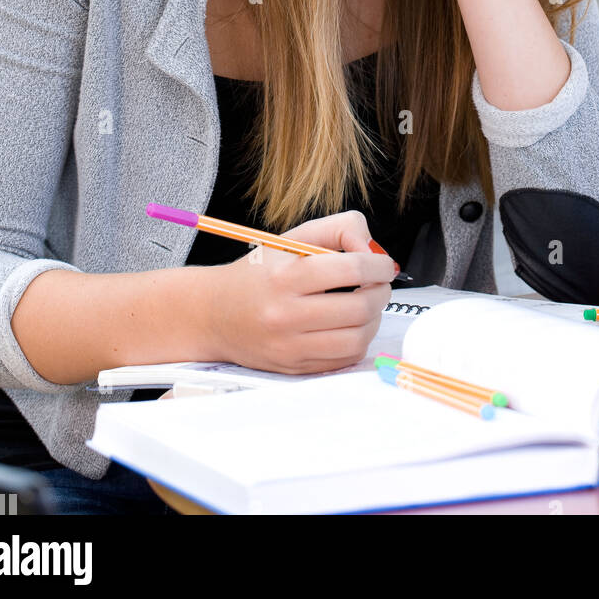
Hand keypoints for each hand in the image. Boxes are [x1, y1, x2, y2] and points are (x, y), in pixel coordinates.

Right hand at [202, 210, 395, 374]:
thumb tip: (372, 249)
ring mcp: (289, 346)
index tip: (385, 264)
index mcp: (285, 276)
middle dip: (381, 292)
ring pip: (356, 339)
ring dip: (374, 319)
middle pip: (359, 307)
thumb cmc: (256, 273)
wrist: (213, 314)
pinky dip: (358, 341)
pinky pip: (344, 360)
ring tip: (368, 304)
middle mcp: (285, 314)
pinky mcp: (294, 368)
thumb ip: (337, 230)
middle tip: (380, 284)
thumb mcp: (291, 238)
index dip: (378, 265)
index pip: (350, 269)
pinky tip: (351, 325)